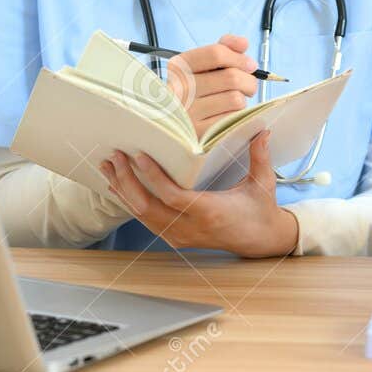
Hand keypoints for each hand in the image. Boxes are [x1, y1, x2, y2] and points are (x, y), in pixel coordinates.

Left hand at [100, 132, 298, 256]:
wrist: (260, 241)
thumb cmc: (261, 210)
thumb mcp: (263, 183)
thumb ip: (260, 156)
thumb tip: (262, 130)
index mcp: (211, 212)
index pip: (173, 197)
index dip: (153, 178)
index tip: (138, 156)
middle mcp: (191, 228)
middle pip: (148, 208)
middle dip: (127, 182)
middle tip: (114, 157)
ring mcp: (180, 236)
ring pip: (142, 216)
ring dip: (123, 190)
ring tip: (108, 167)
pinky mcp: (176, 238)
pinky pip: (146, 220)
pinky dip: (130, 202)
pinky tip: (118, 186)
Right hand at [165, 34, 258, 137]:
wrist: (178, 125)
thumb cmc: (196, 90)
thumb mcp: (202, 66)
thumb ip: (223, 48)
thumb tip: (242, 43)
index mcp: (179, 67)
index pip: (216, 54)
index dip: (239, 58)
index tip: (250, 65)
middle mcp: (179, 88)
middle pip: (231, 77)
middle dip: (248, 81)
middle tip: (248, 86)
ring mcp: (188, 113)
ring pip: (236, 99)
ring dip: (242, 100)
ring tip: (234, 101)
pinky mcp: (199, 133)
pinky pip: (232, 119)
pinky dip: (236, 115)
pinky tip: (227, 114)